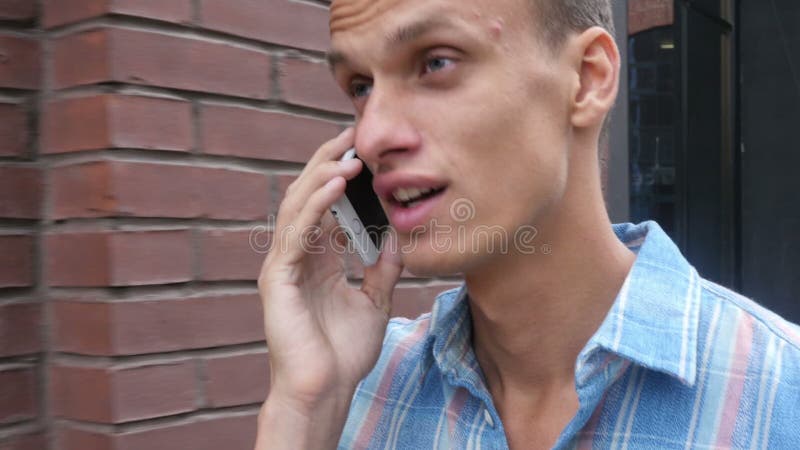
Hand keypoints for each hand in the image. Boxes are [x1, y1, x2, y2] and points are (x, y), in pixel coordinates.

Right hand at [257, 128, 403, 414]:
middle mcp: (297, 256)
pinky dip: (315, 204)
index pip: (326, 207)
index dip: (341, 178)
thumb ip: (383, 267)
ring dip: (322, 177)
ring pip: (298, 206)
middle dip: (329, 164)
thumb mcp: (375, 301)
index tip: (365, 152)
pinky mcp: (277, 277)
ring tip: (348, 154)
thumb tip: (397, 235)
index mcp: (317, 260)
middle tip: (353, 136)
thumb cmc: (345, 353)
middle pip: (308, 197)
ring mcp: (284, 265)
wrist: (326, 390)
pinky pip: (297, 231)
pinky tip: (336, 184)